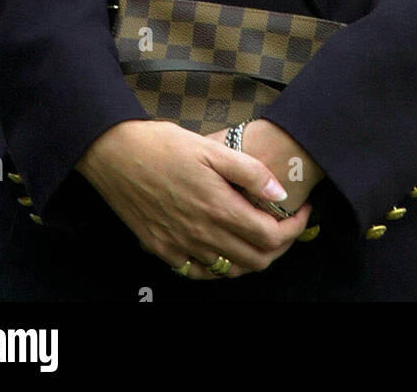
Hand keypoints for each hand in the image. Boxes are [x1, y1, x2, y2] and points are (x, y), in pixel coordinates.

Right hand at [74, 119, 312, 279]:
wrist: (115, 154)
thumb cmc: (163, 145)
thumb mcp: (211, 149)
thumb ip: (250, 172)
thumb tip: (280, 194)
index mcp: (218, 208)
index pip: (270, 237)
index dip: (293, 228)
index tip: (302, 210)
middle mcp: (201, 235)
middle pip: (255, 260)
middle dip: (280, 246)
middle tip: (286, 224)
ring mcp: (180, 246)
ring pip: (229, 270)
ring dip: (251, 257)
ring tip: (258, 234)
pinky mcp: (162, 249)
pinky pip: (198, 272)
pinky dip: (218, 266)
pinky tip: (222, 246)